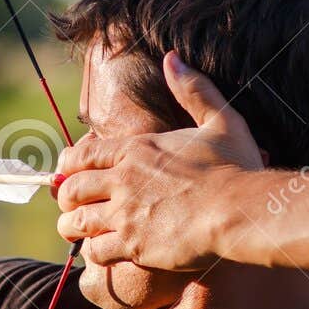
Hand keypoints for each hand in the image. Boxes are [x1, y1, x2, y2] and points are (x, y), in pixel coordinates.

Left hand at [54, 52, 261, 271]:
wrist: (243, 211)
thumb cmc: (235, 167)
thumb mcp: (220, 120)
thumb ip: (194, 89)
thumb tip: (172, 58)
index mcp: (137, 149)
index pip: (83, 155)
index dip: (68, 165)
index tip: (66, 174)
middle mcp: (123, 180)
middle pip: (71, 189)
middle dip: (65, 197)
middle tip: (69, 205)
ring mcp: (125, 214)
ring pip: (76, 222)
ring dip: (70, 227)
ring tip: (73, 230)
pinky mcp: (133, 244)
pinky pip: (96, 250)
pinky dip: (94, 251)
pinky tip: (102, 250)